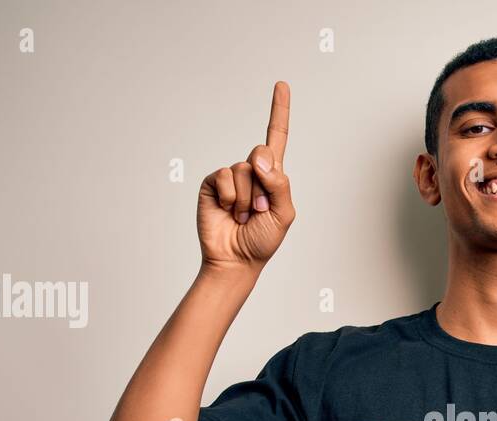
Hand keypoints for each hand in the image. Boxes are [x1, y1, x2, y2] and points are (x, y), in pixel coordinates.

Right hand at [197, 81, 294, 273]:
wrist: (235, 260)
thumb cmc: (262, 240)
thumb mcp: (283, 214)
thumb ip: (279, 184)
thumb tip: (260, 157)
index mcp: (273, 176)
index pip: (277, 138)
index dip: (278, 111)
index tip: (281, 85)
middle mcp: (252, 171)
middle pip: (260, 153)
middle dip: (263, 184)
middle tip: (258, 210)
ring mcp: (231, 177)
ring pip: (243, 170)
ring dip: (245, 198)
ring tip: (243, 216)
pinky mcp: (213, 184)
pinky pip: (224, 177)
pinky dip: (229, 197)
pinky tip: (228, 212)